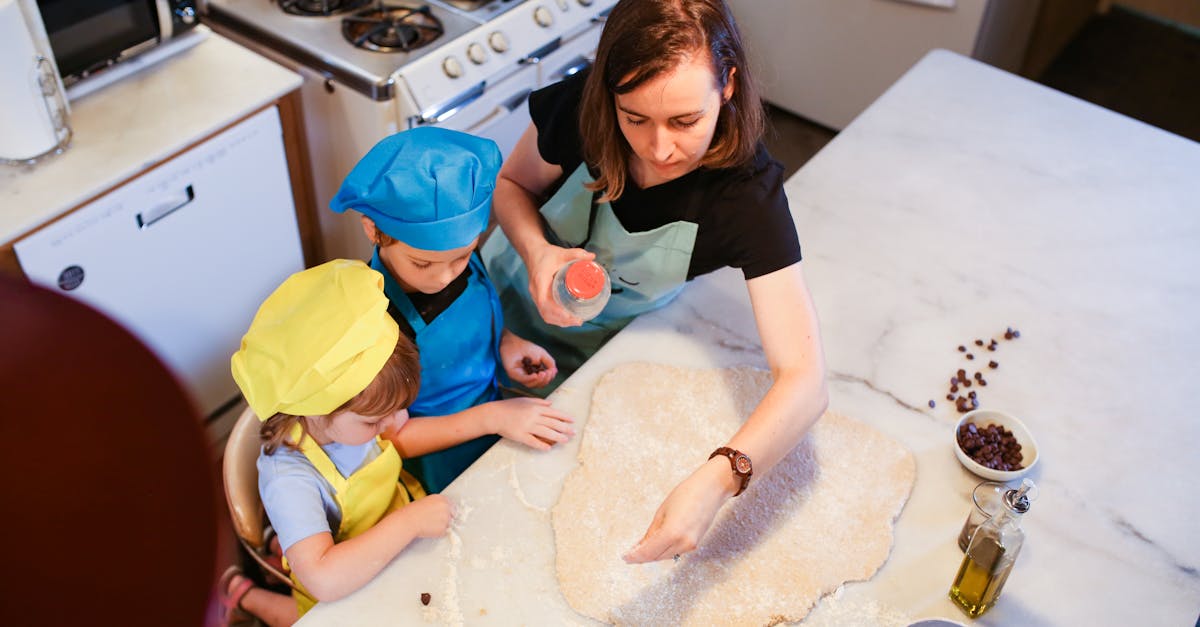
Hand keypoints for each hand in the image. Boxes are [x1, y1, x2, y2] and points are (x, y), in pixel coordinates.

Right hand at [402, 493, 453, 537]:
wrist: (408, 521)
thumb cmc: (413, 511)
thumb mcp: (426, 501)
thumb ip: (437, 504)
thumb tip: (443, 510)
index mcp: (441, 499)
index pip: (452, 505)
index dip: (447, 510)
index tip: (443, 514)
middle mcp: (446, 507)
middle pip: (453, 514)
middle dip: (447, 518)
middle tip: (436, 521)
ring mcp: (446, 518)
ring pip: (449, 524)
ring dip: (442, 526)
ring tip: (430, 525)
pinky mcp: (443, 529)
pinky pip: (444, 532)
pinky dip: (438, 533)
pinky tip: (429, 530)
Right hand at [486, 397, 574, 449]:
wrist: (495, 415)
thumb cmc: (510, 406)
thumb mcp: (525, 400)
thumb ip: (539, 402)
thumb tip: (551, 404)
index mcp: (535, 407)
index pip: (554, 413)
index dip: (564, 417)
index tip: (572, 421)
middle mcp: (533, 416)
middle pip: (553, 423)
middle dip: (565, 428)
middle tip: (573, 432)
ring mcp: (527, 426)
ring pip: (546, 432)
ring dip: (557, 437)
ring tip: (565, 441)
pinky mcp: (520, 436)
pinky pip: (533, 441)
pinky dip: (541, 445)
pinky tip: (548, 449)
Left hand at [499, 330, 557, 387]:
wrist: (514, 341)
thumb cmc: (526, 347)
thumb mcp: (542, 354)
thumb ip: (550, 362)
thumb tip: (554, 372)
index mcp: (533, 373)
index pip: (542, 381)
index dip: (548, 378)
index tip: (552, 371)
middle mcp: (526, 377)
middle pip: (538, 385)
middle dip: (545, 380)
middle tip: (548, 373)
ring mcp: (519, 376)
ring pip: (531, 385)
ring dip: (539, 380)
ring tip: (543, 373)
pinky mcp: (513, 374)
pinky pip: (523, 379)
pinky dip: (531, 379)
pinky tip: (536, 375)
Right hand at [528, 244, 594, 326]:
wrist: (532, 253)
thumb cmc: (545, 254)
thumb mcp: (561, 253)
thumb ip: (576, 254)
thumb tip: (592, 257)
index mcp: (540, 282)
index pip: (544, 302)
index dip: (558, 312)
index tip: (571, 316)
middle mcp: (536, 292)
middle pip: (546, 313)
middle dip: (562, 320)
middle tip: (578, 320)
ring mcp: (535, 296)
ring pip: (545, 315)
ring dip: (559, 321)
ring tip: (575, 322)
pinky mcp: (538, 298)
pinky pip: (545, 312)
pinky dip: (555, 318)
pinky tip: (566, 319)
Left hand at [622, 458, 737, 562]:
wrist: (711, 490)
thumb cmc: (686, 494)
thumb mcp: (662, 512)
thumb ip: (651, 532)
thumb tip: (640, 546)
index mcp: (671, 533)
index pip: (648, 552)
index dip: (635, 556)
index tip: (625, 557)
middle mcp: (682, 543)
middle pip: (656, 557)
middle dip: (642, 556)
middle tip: (630, 553)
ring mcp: (690, 545)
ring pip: (665, 555)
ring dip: (652, 554)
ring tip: (640, 549)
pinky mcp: (694, 544)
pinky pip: (674, 551)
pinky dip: (663, 550)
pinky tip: (656, 545)